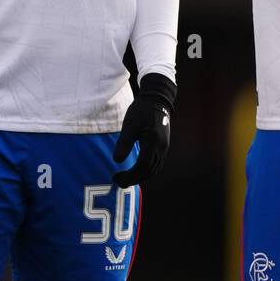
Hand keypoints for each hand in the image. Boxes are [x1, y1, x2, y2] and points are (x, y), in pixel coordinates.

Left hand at [113, 73, 175, 187]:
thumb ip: (124, 143)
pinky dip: (145, 171)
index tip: (115, 177)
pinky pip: (155, 165)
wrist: (157, 100)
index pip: (142, 167)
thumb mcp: (130, 124)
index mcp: (153, 142)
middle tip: (117, 180)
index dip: (129, 176)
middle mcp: (161, 148)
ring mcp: (164, 148)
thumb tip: (117, 161)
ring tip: (124, 178)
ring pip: (153, 170)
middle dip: (133, 179)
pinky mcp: (163, 147)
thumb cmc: (141, 110)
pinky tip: (134, 170)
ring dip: (139, 177)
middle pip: (148, 172)